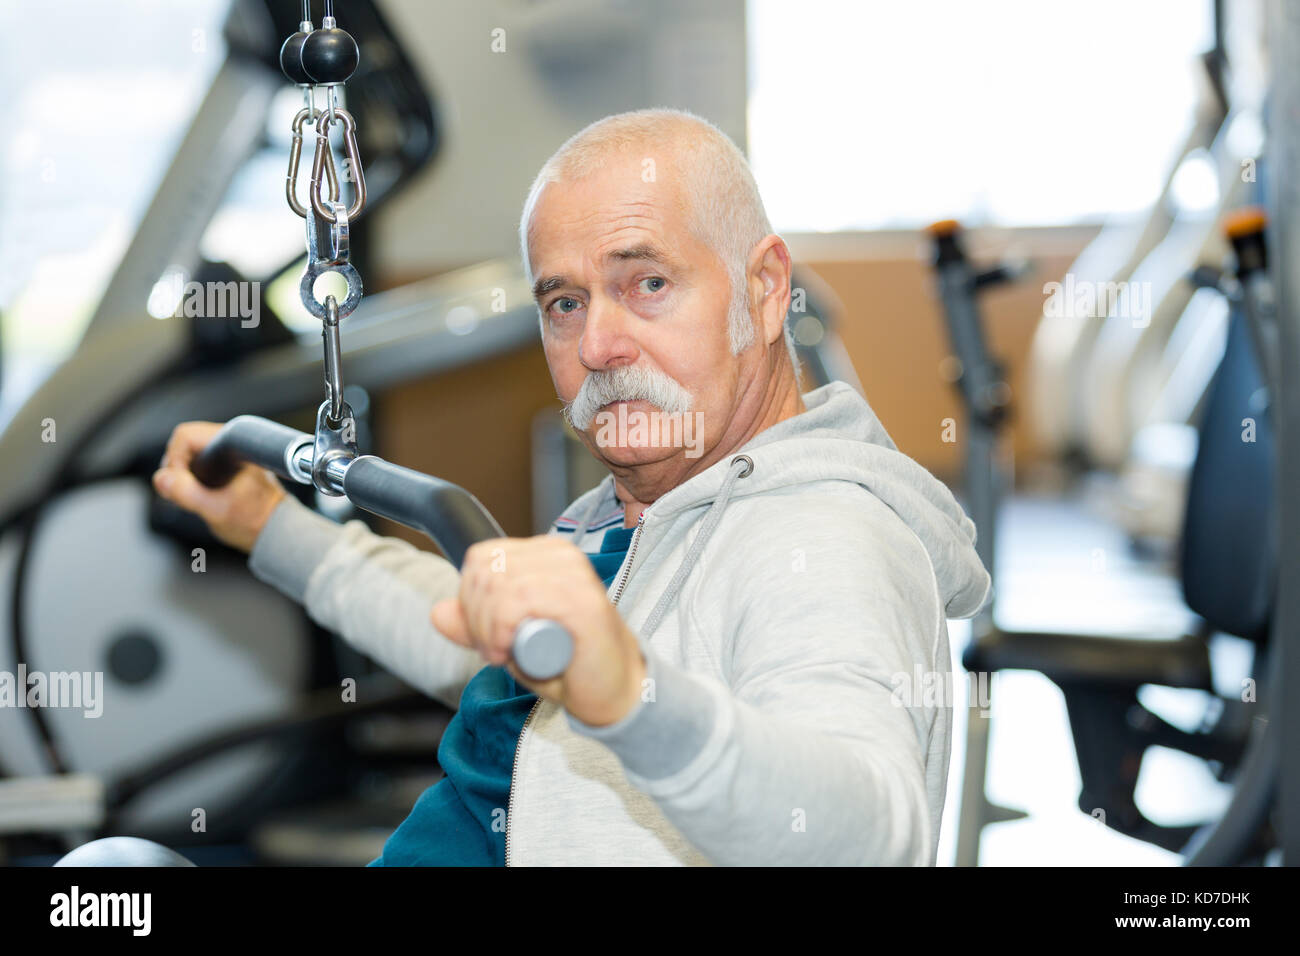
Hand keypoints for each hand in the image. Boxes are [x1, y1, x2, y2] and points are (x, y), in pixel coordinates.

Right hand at [151, 421, 287, 553]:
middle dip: (177, 470)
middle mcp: (231, 442)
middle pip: (184, 444)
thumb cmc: (255, 520)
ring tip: (195, 497)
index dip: (175, 460)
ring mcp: (227, 451)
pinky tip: (200, 495)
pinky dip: (191, 479)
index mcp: (234, 446)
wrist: (274, 529)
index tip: (180, 484)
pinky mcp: (225, 462)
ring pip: (188, 454)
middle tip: (184, 494)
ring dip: (183, 476)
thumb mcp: (217, 510)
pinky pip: (197, 463)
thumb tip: (162, 478)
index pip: (186, 436)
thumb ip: (187, 493)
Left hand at [431, 536, 646, 725]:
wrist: (615, 691)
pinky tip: (517, 651)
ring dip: (490, 630)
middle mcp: (560, 555)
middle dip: (476, 619)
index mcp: (545, 555)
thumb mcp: (509, 641)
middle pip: (484, 570)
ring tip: (508, 653)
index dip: (470, 600)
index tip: (487, 636)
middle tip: (497, 649)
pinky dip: (504, 632)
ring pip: (497, 585)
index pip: (480, 558)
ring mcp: (573, 574)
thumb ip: (474, 625)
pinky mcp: (581, 600)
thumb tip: (438, 612)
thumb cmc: (568, 664)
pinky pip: (517, 601)